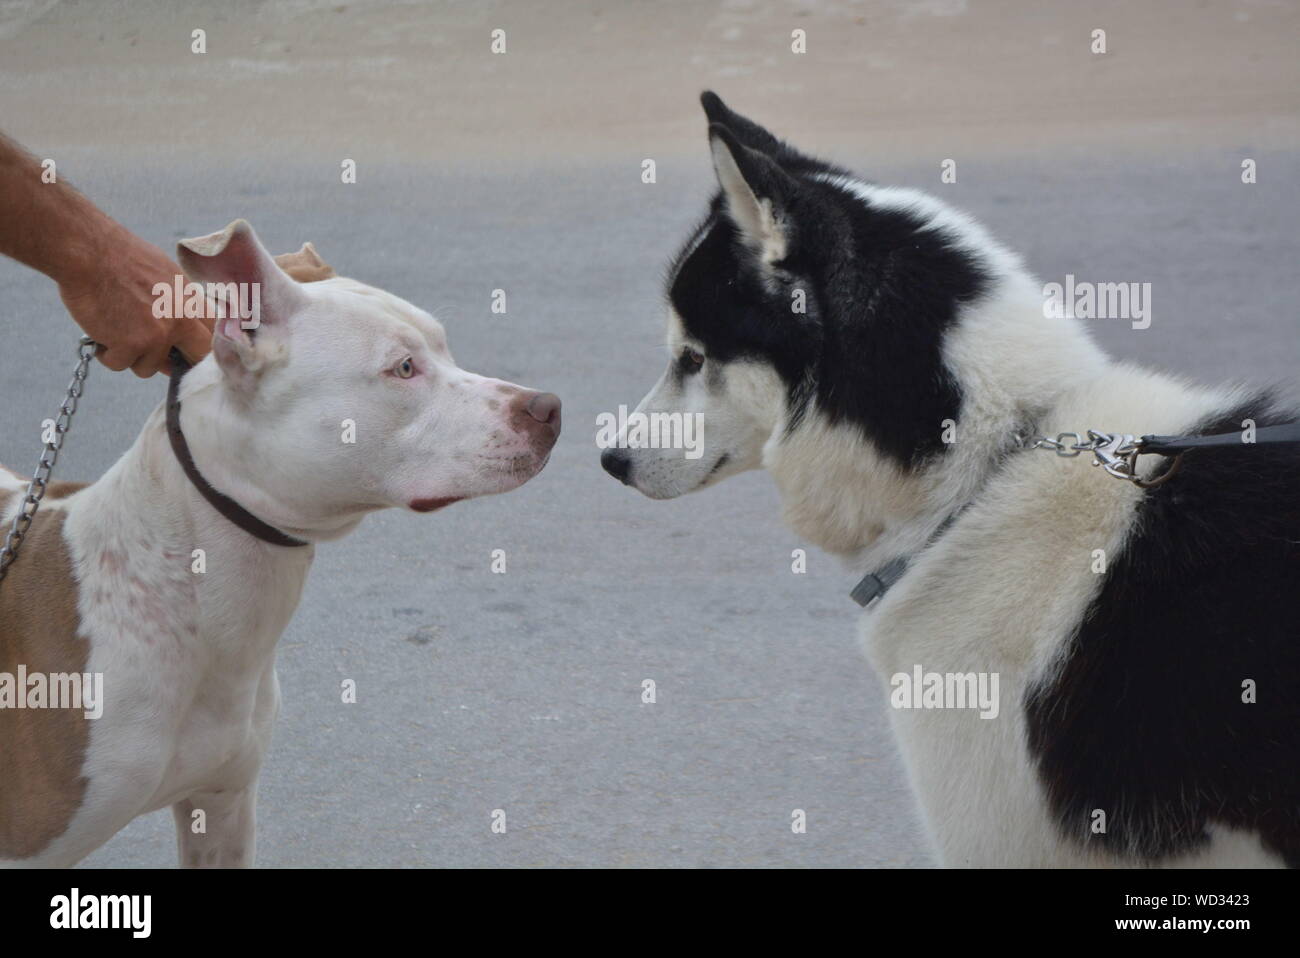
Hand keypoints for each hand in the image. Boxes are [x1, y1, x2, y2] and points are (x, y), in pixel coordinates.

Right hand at [58, 231, 212, 377]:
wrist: (88, 250)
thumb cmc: (118, 257)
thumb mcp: (164, 273)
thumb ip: (177, 302)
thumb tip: (181, 330)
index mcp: (191, 299)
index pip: (215, 334)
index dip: (201, 347)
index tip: (188, 353)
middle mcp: (182, 319)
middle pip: (198, 358)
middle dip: (178, 362)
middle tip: (157, 356)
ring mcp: (158, 335)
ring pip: (149, 367)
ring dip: (130, 355)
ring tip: (114, 329)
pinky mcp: (131, 345)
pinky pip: (120, 364)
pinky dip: (107, 354)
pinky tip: (100, 332)